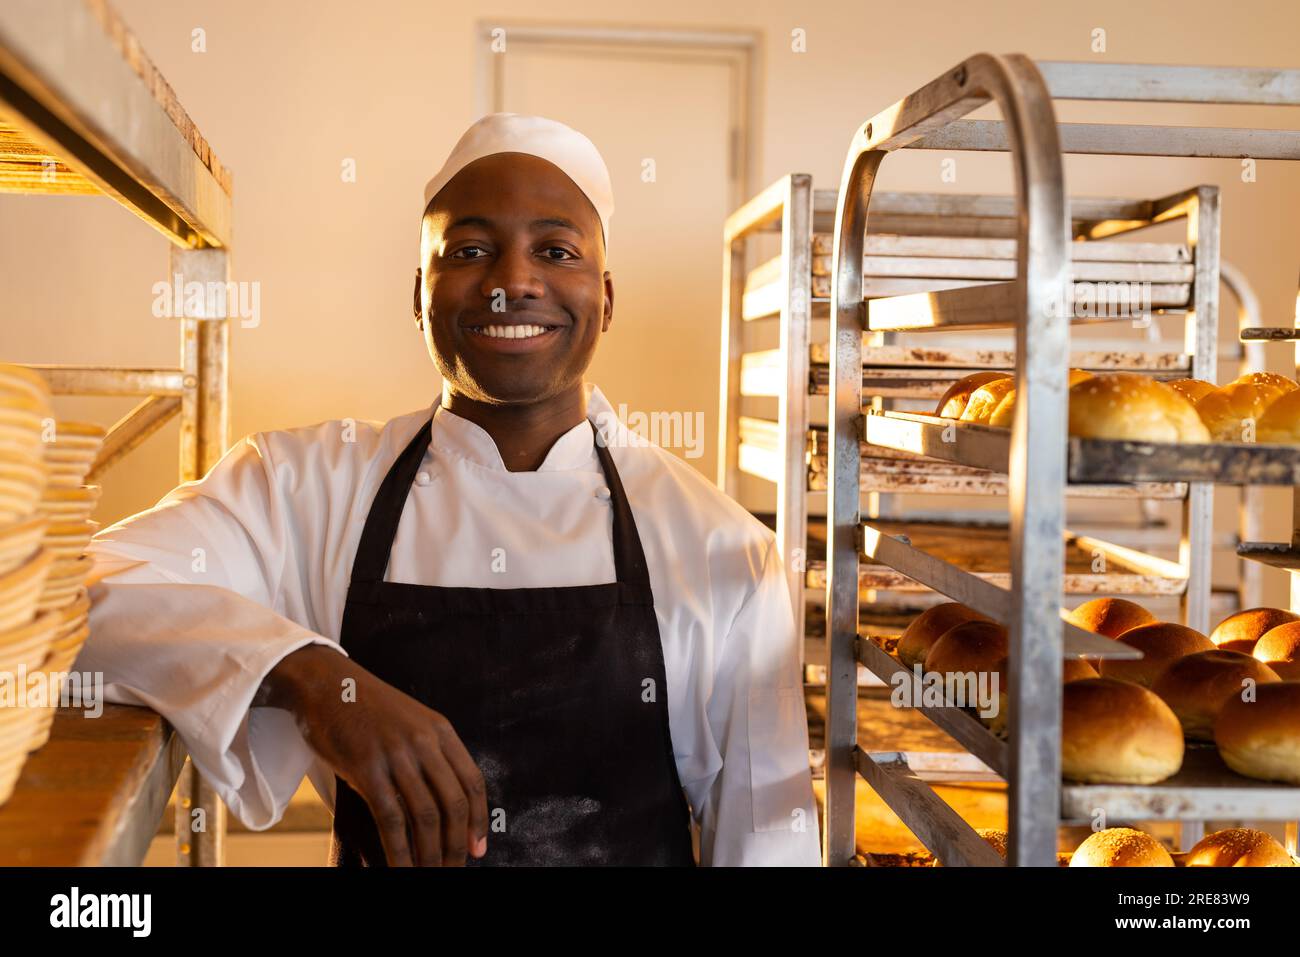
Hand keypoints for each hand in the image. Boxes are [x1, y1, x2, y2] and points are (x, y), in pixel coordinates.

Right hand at [257, 644, 487, 865]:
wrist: (324, 684)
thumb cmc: (366, 710)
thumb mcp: (411, 722)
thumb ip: (431, 755)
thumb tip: (444, 804)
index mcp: (441, 730)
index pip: (473, 782)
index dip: (479, 821)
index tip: (478, 850)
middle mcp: (425, 742)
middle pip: (454, 804)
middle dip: (456, 846)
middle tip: (453, 870)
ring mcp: (396, 755)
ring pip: (425, 816)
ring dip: (430, 855)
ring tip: (429, 875)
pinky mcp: (366, 769)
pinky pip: (391, 819)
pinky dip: (399, 851)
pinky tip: (400, 869)